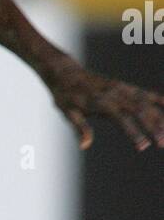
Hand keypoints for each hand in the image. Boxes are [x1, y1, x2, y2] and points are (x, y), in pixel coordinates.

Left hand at [45, 62, 163, 151]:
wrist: (66, 73)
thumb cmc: (65, 96)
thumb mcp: (67, 112)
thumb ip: (79, 127)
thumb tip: (84, 145)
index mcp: (100, 102)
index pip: (121, 119)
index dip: (133, 132)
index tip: (142, 146)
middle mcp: (114, 94)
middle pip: (139, 111)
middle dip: (152, 127)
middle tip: (162, 144)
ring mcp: (121, 89)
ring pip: (146, 103)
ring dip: (159, 117)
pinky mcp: (125, 87)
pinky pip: (145, 93)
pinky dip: (158, 100)